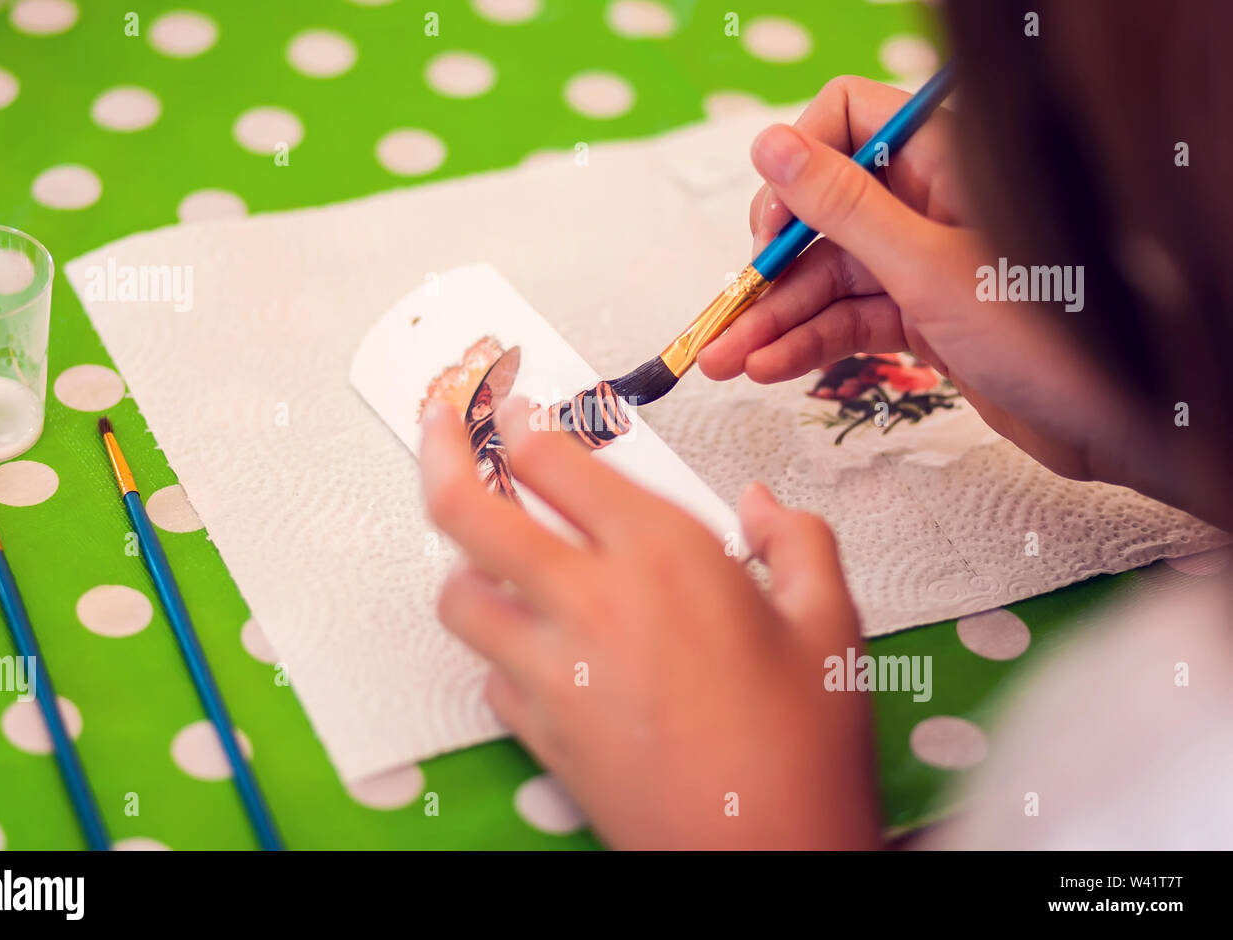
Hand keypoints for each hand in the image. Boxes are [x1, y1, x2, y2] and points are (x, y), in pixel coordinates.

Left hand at [420, 396, 880, 848]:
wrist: (764, 859)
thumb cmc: (801, 748)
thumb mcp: (831, 624)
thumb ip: (797, 540)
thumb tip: (762, 504)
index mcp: (661, 554)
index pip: (552, 460)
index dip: (518, 422)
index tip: (511, 408)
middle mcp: (589, 601)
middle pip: (468, 511)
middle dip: (439, 450)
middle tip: (436, 423)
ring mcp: (551, 670)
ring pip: (458, 595)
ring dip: (467, 565)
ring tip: (491, 553)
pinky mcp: (537, 731)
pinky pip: (488, 673)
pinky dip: (501, 650)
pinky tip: (537, 647)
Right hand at [698, 77, 1151, 494]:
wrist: (1113, 417)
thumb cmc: (1049, 330)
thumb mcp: (925, 264)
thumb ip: (842, 206)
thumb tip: (773, 145)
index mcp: (943, 161)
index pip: (847, 120)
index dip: (800, 165)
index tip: (774, 224)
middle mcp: (929, 203)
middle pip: (822, 215)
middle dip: (770, 266)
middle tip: (730, 310)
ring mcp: (923, 263)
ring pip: (827, 279)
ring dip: (773, 320)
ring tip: (723, 359)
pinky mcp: (922, 317)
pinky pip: (848, 321)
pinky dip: (807, 345)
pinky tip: (768, 368)